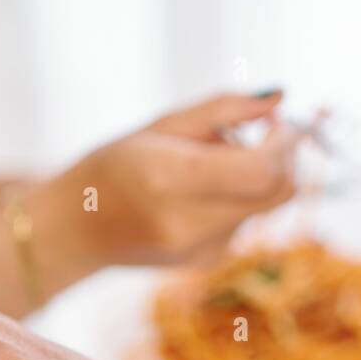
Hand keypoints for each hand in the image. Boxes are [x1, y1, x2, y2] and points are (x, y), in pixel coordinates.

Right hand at [61, 91, 297, 267]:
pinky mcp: (205, 262)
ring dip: (252, 177)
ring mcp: (200, 251)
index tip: (278, 122)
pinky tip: (195, 193)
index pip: (261, 171)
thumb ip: (223, 109)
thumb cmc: (113, 166)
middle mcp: (189, 223)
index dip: (283, 144)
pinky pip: (242, 223)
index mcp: (171, 181)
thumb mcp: (160, 125)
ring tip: (205, 162)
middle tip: (267, 133)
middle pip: (276, 194)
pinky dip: (234, 199)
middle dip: (284, 159)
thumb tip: (280, 97)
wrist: (76, 230)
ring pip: (260, 207)